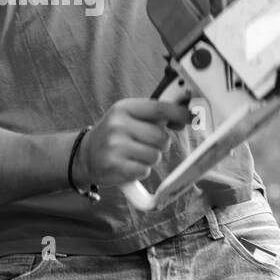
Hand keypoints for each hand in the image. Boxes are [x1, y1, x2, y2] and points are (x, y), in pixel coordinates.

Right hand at [75, 98, 191, 187]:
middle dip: (160, 143)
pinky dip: (141, 170)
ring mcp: (115, 146)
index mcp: (123, 108)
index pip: (158, 109)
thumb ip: (154, 116)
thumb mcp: (128, 117)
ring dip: (150, 158)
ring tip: (134, 154)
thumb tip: (185, 117)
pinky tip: (128, 165)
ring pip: (155, 156)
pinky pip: (144, 170)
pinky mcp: (115, 167)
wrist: (85, 155)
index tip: (194, 117)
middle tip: (145, 143)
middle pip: (161, 137)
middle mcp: (118, 125)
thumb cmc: (114, 135)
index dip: (179, 113)